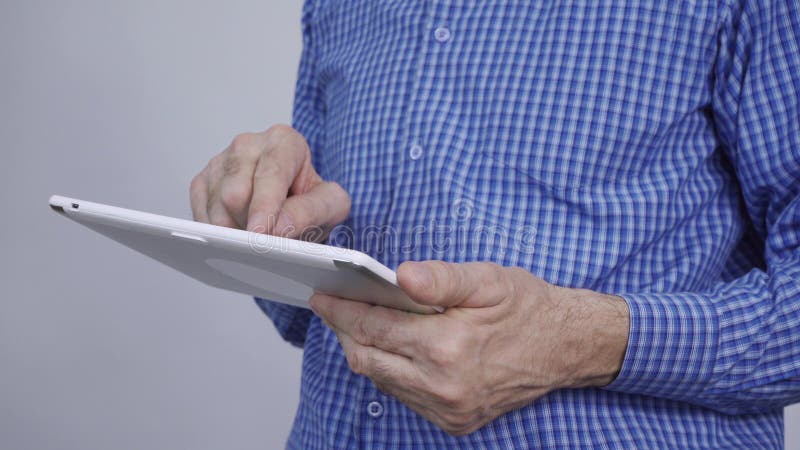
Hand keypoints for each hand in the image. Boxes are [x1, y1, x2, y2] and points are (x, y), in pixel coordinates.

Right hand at [190, 124, 349, 238]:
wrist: (297, 205)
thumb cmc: (313, 201)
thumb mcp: (331, 206)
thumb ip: (310, 212)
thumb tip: (279, 224)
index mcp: (283, 141)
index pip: (270, 174)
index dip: (264, 207)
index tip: (260, 235)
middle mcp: (248, 145)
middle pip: (235, 193)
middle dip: (249, 225)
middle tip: (267, 244)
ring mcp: (221, 163)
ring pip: (216, 207)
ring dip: (235, 232)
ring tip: (258, 235)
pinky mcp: (202, 183)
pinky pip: (202, 215)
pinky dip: (219, 232)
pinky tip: (239, 232)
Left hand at [310, 261, 628, 435]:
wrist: (566, 347)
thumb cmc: (527, 307)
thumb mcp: (487, 280)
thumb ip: (440, 278)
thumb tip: (399, 276)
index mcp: (448, 347)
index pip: (373, 329)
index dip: (342, 311)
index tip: (322, 296)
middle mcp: (443, 386)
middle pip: (368, 359)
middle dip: (345, 330)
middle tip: (335, 306)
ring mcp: (448, 409)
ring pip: (382, 380)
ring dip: (366, 350)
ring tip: (361, 322)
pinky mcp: (454, 421)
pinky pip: (403, 395)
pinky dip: (390, 370)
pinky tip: (394, 347)